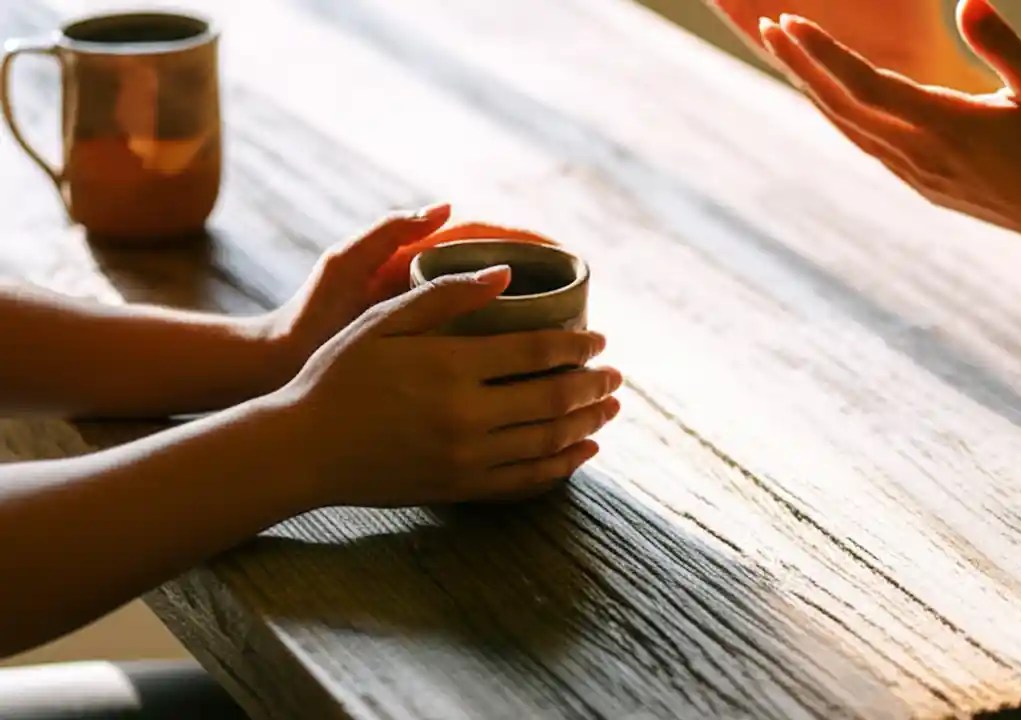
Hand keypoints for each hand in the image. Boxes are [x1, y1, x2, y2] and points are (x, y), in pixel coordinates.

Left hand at [261, 204, 556, 387]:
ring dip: (538, 316)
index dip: (528, 243)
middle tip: (584, 293)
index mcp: (419, 259)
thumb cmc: (312, 313)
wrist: (282, 366)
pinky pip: (487, 347)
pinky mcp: (434, 353)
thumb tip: (450, 207)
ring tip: (574, 330)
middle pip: (504, 275)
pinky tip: (541, 368)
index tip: (564, 254)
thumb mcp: (346, 264)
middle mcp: (433, 288)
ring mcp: (436, 322)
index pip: (487, 239)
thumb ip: (390, 231)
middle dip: (545, 280)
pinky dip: (516, 352)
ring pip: (502, 313)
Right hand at [279, 265, 621, 506]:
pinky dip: (562, 467)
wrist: (303, 450)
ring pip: (548, 441)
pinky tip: (581, 452)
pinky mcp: (460, 488)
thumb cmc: (338, 376)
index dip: (577, 345)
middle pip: (553, 397)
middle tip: (616, 376)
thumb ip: (444, 297)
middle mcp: (466, 415)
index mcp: (451, 367)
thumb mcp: (383, 323)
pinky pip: (526, 481)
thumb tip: (504, 275)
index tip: (600, 340)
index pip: (537, 352)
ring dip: (587, 423)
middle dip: (593, 384)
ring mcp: (466, 458)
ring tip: (610, 408)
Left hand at [759, 0, 1020, 240]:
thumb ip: (1003, 43)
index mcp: (945, 126)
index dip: (822, 54)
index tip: (789, 24)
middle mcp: (919, 155)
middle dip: (800, 66)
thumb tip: (967, 0)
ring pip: (849, 128)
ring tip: (787, 55)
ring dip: (814, 90)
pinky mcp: (922, 185)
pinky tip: (828, 97)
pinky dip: (840, 116)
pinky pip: (866, 145)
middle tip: (768, 29)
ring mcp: (916, 175)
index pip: (865, 85)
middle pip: (841, 106)